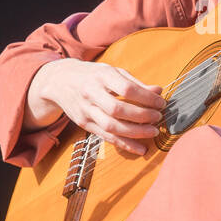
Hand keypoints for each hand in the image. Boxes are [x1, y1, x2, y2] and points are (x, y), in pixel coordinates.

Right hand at [26, 59, 165, 155]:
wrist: (59, 81)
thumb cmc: (92, 75)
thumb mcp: (112, 72)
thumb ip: (135, 82)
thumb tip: (158, 92)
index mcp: (101, 76)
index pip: (126, 89)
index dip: (146, 98)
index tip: (161, 103)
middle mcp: (91, 93)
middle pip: (118, 109)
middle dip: (142, 116)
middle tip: (158, 118)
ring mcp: (86, 110)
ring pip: (111, 126)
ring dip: (135, 132)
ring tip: (153, 132)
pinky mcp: (84, 124)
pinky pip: (106, 137)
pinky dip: (125, 145)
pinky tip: (140, 148)